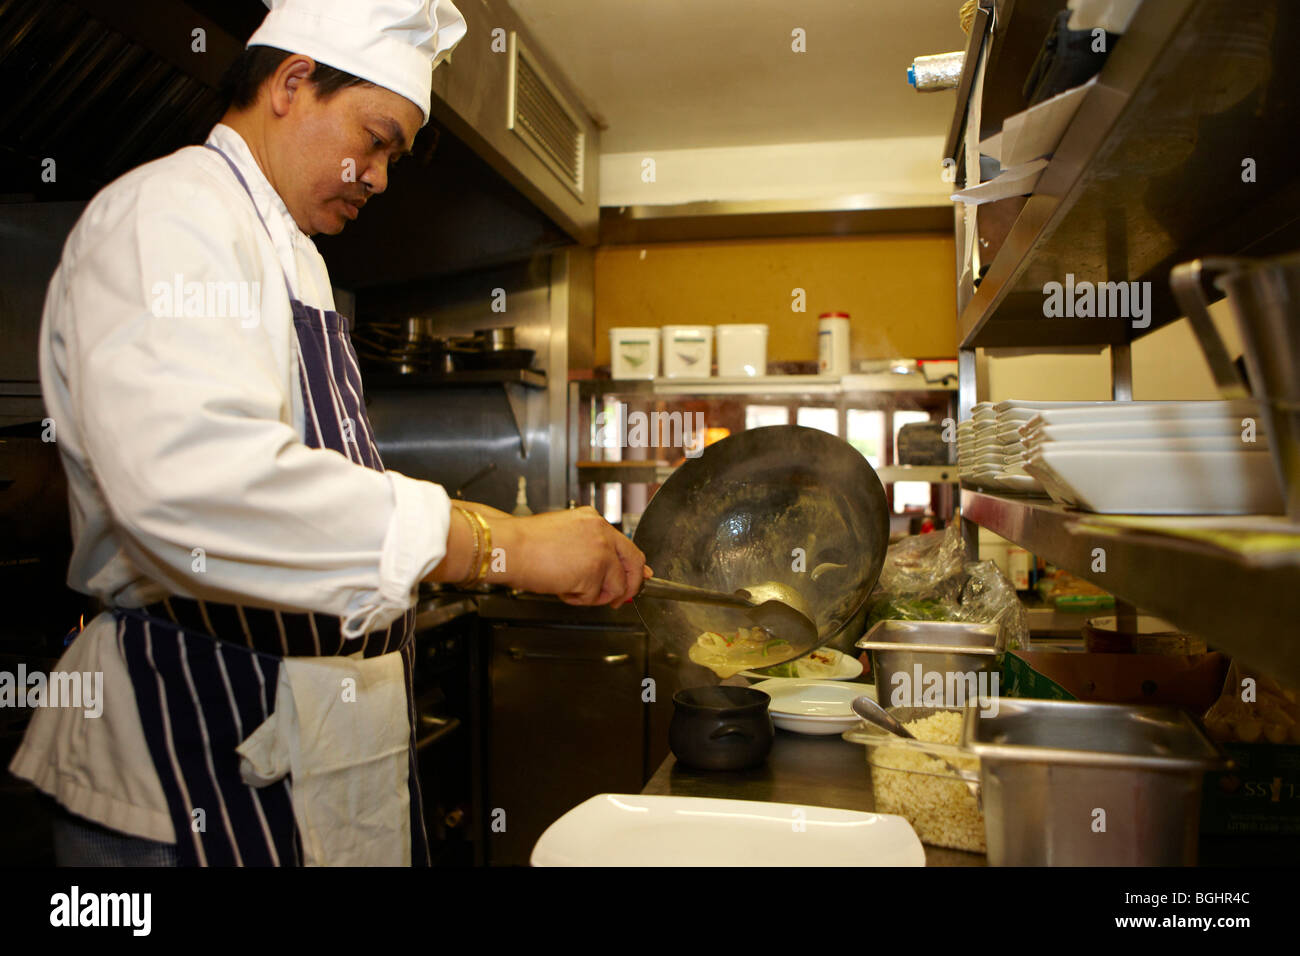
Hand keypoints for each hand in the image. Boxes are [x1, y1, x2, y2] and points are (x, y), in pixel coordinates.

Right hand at [490, 507, 650, 607]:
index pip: (626, 545)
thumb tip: (613, 568)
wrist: (508, 548)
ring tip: (570, 588)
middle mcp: (601, 532)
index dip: (634, 567)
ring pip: (615, 586)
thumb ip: (592, 549)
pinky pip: (594, 597)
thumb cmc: (525, 544)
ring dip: (595, 596)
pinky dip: (578, 599)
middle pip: (634, 564)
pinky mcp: (593, 571)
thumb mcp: (565, 537)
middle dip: (629, 587)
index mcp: (593, 520)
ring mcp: (600, 551)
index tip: (639, 577)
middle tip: (618, 599)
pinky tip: (562, 588)